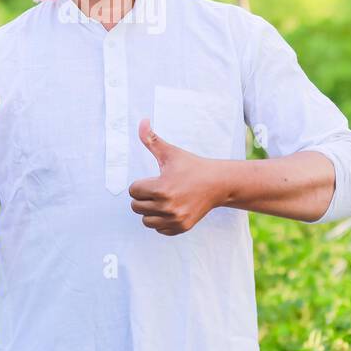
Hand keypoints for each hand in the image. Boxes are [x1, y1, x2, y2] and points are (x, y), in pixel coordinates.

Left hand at [128, 118, 227, 235]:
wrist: (218, 183)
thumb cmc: (192, 166)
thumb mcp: (171, 153)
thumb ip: (152, 139)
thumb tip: (142, 121)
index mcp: (161, 188)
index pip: (133, 191)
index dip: (140, 184)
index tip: (154, 179)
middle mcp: (167, 206)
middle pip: (136, 206)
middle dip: (143, 197)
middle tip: (158, 189)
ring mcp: (175, 219)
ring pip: (145, 220)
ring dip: (150, 211)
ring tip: (163, 199)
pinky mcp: (182, 227)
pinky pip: (159, 229)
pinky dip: (161, 221)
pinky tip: (170, 208)